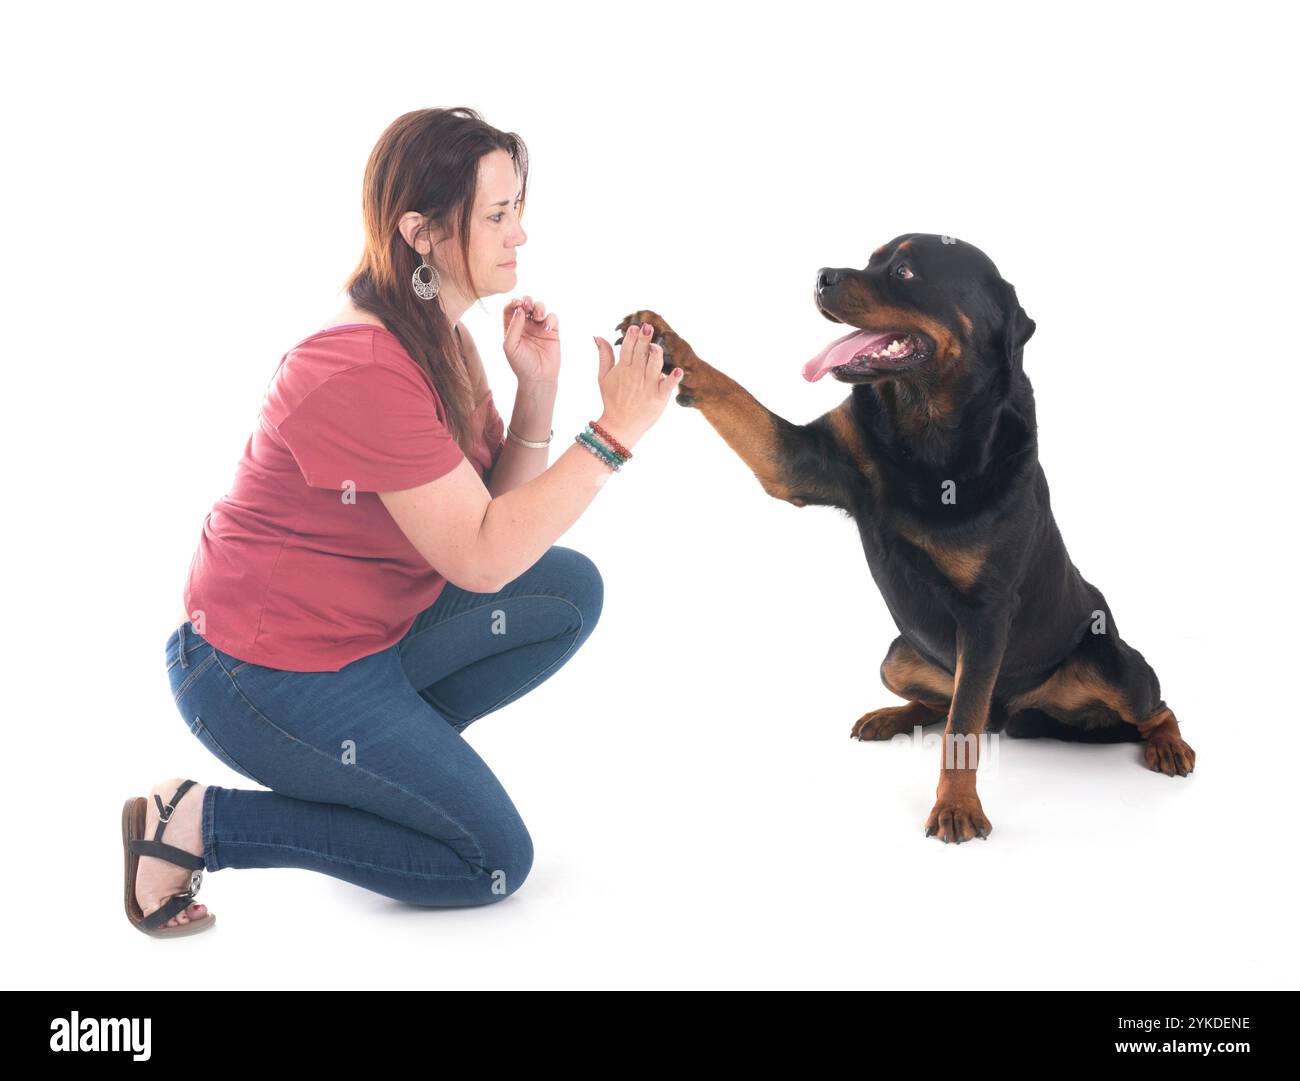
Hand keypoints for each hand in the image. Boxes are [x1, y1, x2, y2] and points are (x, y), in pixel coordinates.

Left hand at [503, 296, 559, 385]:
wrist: (538, 378)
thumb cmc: (521, 364)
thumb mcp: (510, 346)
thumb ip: (513, 327)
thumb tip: (519, 309)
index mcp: (512, 327)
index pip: (510, 308)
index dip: (513, 302)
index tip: (516, 304)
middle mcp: (525, 324)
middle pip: (526, 303)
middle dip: (527, 300)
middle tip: (527, 305)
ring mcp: (539, 326)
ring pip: (540, 307)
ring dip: (539, 307)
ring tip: (538, 316)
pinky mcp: (553, 331)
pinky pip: (553, 317)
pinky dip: (550, 319)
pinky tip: (547, 329)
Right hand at [591, 321, 683, 447]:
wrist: (620, 425)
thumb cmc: (612, 399)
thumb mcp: (603, 377)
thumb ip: (604, 356)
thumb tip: (598, 336)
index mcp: (623, 368)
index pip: (627, 349)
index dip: (631, 337)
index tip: (635, 327)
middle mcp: (636, 375)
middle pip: (641, 354)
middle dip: (644, 340)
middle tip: (647, 327)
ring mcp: (648, 386)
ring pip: (653, 367)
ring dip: (655, 356)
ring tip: (656, 347)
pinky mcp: (659, 397)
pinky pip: (668, 386)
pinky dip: (673, 379)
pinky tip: (679, 371)